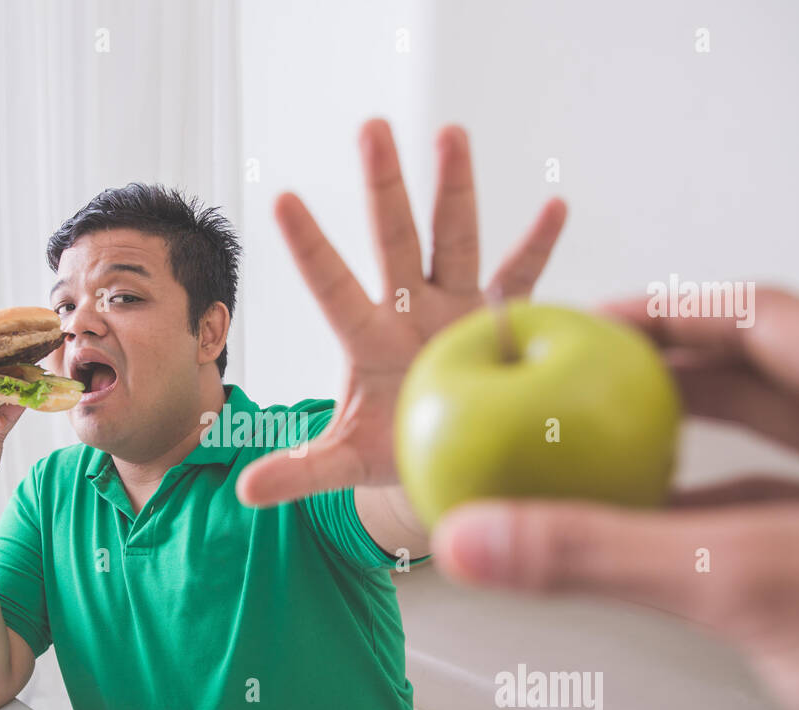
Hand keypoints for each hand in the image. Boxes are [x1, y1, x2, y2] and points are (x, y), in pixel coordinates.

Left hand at [235, 118, 566, 506]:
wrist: (441, 451)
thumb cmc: (387, 449)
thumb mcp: (342, 461)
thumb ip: (298, 470)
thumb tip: (243, 491)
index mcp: (366, 339)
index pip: (332, 286)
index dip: (312, 248)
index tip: (283, 199)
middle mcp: (408, 310)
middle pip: (393, 241)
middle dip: (384, 188)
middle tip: (371, 128)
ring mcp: (454, 309)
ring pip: (454, 241)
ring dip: (454, 191)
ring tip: (450, 134)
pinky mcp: (497, 321)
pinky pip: (520, 281)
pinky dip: (537, 248)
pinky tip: (555, 208)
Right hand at [431, 288, 798, 709]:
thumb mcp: (754, 586)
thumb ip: (605, 556)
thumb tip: (483, 536)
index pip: (753, 312)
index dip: (662, 310)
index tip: (587, 322)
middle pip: (760, 373)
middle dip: (664, 377)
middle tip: (583, 385)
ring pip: (775, 447)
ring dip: (688, 450)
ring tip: (608, 457)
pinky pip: (783, 514)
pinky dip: (714, 516)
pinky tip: (666, 540)